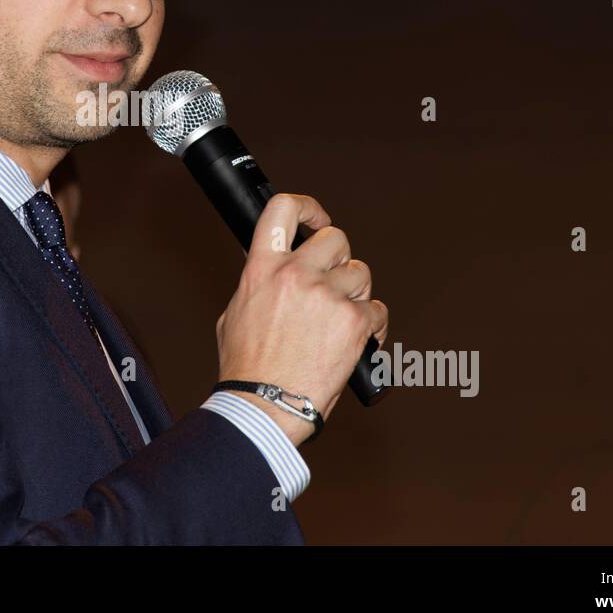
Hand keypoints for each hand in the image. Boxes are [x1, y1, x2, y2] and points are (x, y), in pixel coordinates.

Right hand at [215, 193, 387, 446]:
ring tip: (338, 321)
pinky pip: (376, 310)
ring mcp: (327, 296)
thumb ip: (258, 282)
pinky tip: (356, 341)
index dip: (306, 207)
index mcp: (263, 268)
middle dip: (337, 259)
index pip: (283, 210)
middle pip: (335, 238)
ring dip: (354, 294)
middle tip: (330, 283)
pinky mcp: (354, 322)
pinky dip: (371, 326)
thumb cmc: (247, 368)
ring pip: (360, 274)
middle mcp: (296, 275)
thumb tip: (270, 267)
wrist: (265, 405)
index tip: (314, 218)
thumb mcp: (236, 312)